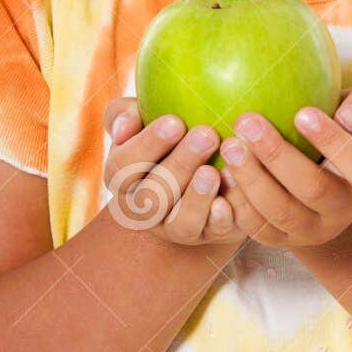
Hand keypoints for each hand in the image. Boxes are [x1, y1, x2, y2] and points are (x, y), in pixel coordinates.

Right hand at [100, 97, 241, 247]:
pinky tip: (229, 200)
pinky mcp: (207, 236)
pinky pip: (212, 232)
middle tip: (206, 135)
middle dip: (180, 164)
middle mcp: (143, 210)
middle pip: (153, 196)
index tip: (174, 121)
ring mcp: (174, 228)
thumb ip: (124, 115)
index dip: (147, 145)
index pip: (123, 166)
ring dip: (197, 196)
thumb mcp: (140, 121)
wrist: (198, 173)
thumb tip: (123, 128)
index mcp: (122, 179)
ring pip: (181, 222)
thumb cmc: (164, 138)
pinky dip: (221, 218)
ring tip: (214, 170)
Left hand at [215, 85, 351, 249]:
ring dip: (252, 179)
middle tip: (246, 122)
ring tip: (229, 146)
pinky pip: (259, 229)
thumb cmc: (342, 127)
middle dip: (277, 156)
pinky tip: (221, 174)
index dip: (332, 142)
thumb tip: (349, 117)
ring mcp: (315, 229)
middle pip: (313, 189)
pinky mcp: (285, 240)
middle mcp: (346, 208)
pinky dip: (238, 205)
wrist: (324, 169)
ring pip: (282, 212)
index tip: (301, 113)